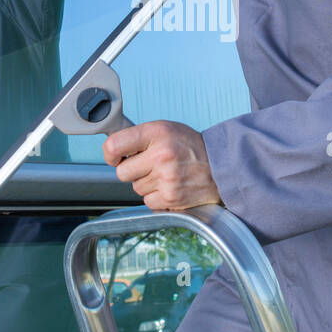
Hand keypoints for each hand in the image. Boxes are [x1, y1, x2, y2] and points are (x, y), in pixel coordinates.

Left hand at [103, 121, 221, 211]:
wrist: (222, 166)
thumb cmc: (191, 147)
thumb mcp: (166, 130)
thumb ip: (139, 137)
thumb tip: (111, 149)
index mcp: (157, 133)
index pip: (114, 145)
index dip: (109, 154)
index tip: (115, 157)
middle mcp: (160, 155)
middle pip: (122, 172)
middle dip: (132, 171)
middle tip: (149, 165)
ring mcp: (166, 178)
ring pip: (136, 188)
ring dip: (147, 184)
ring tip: (166, 174)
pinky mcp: (171, 197)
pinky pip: (148, 201)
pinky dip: (157, 197)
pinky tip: (171, 186)